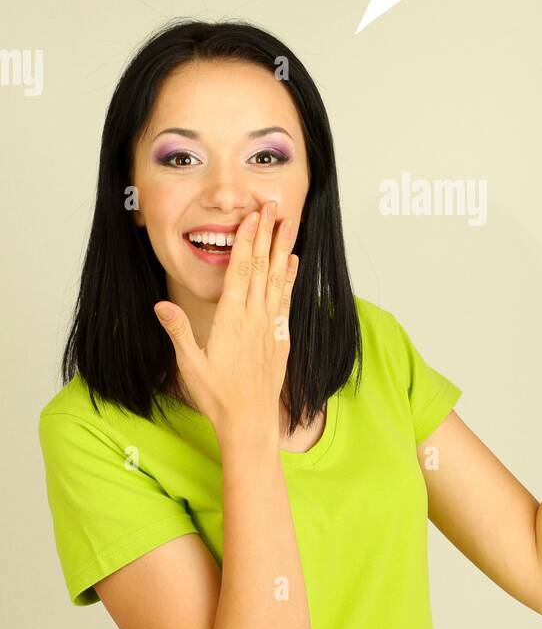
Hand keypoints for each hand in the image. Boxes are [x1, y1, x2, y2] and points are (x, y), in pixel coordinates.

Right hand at [153, 201, 298, 441]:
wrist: (250, 422)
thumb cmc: (217, 396)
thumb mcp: (190, 365)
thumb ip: (177, 331)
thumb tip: (160, 304)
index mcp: (232, 319)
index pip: (241, 271)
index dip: (248, 241)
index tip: (253, 217)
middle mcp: (255, 318)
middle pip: (263, 267)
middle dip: (268, 234)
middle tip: (275, 206)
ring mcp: (271, 327)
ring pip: (278, 279)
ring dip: (283, 249)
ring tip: (289, 223)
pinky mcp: (280, 338)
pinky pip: (286, 300)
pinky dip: (290, 279)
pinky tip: (293, 263)